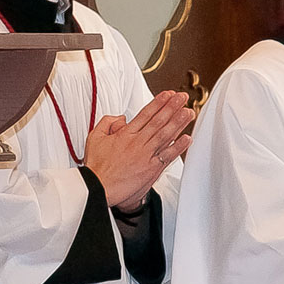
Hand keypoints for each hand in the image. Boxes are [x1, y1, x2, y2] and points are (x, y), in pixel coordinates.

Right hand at [84, 90, 192, 209]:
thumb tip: (121, 117)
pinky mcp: (152, 169)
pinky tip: (187, 138)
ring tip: (188, 112)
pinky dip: (178, 147)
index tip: (168, 95)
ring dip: (179, 123)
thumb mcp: (95, 138)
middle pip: (158, 121)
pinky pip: (167, 155)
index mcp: (125, 134)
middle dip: (172, 107)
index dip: (158, 103)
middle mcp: (137, 143)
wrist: (98, 188)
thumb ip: (107, 123)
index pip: (145, 114)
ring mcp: (146, 155)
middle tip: (182, 98)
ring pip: (165, 135)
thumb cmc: (97, 167)